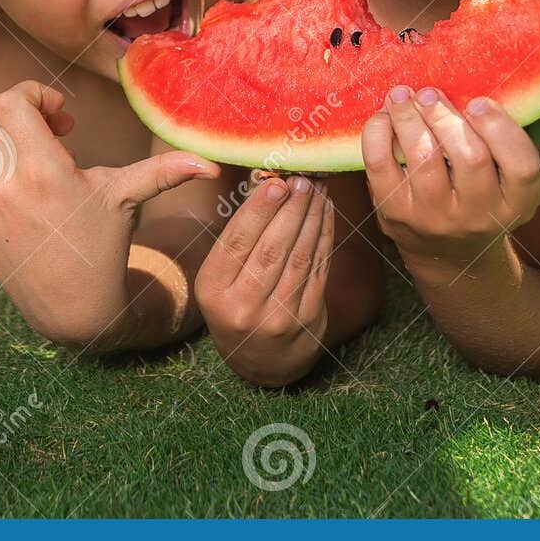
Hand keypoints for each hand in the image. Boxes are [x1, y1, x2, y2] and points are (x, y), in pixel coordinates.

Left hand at [0, 81, 217, 344]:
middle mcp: (3, 186)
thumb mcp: (127, 198)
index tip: (62, 115)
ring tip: (51, 183)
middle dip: (34, 124)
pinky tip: (33, 207)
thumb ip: (165, 171)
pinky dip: (5, 181)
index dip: (35, 95)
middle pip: (4, 122)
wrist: (73, 308)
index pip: (11, 101)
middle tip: (63, 140)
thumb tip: (211, 163)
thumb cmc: (105, 244)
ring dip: (20, 153)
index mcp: (41, 171)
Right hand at [194, 175, 335, 385]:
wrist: (262, 363)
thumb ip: (238, 241)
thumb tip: (265, 184)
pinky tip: (325, 212)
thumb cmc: (236, 306)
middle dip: (291, 208)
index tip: (275, 181)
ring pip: (299, 256)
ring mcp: (279, 316)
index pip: (236, 243)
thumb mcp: (219, 281)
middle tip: (302, 177)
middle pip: (271, 248)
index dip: (258, 210)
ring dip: (311, 217)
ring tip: (317, 187)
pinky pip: (319, 268)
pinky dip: (324, 236)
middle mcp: (244, 306)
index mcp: (213, 291)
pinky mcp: (308, 318)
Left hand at [362, 86, 539, 273]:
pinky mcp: (395, 213)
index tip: (480, 102)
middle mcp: (477, 215)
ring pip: (423, 158)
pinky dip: (378, 134)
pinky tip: (384, 116)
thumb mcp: (527, 192)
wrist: (450, 254)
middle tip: (430, 93)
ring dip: (409, 117)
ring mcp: (433, 217)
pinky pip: (381, 166)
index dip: (502, 130)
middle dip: (447, 117)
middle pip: (469, 158)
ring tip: (402, 95)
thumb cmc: (491, 201)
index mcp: (516, 204)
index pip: (522, 168)